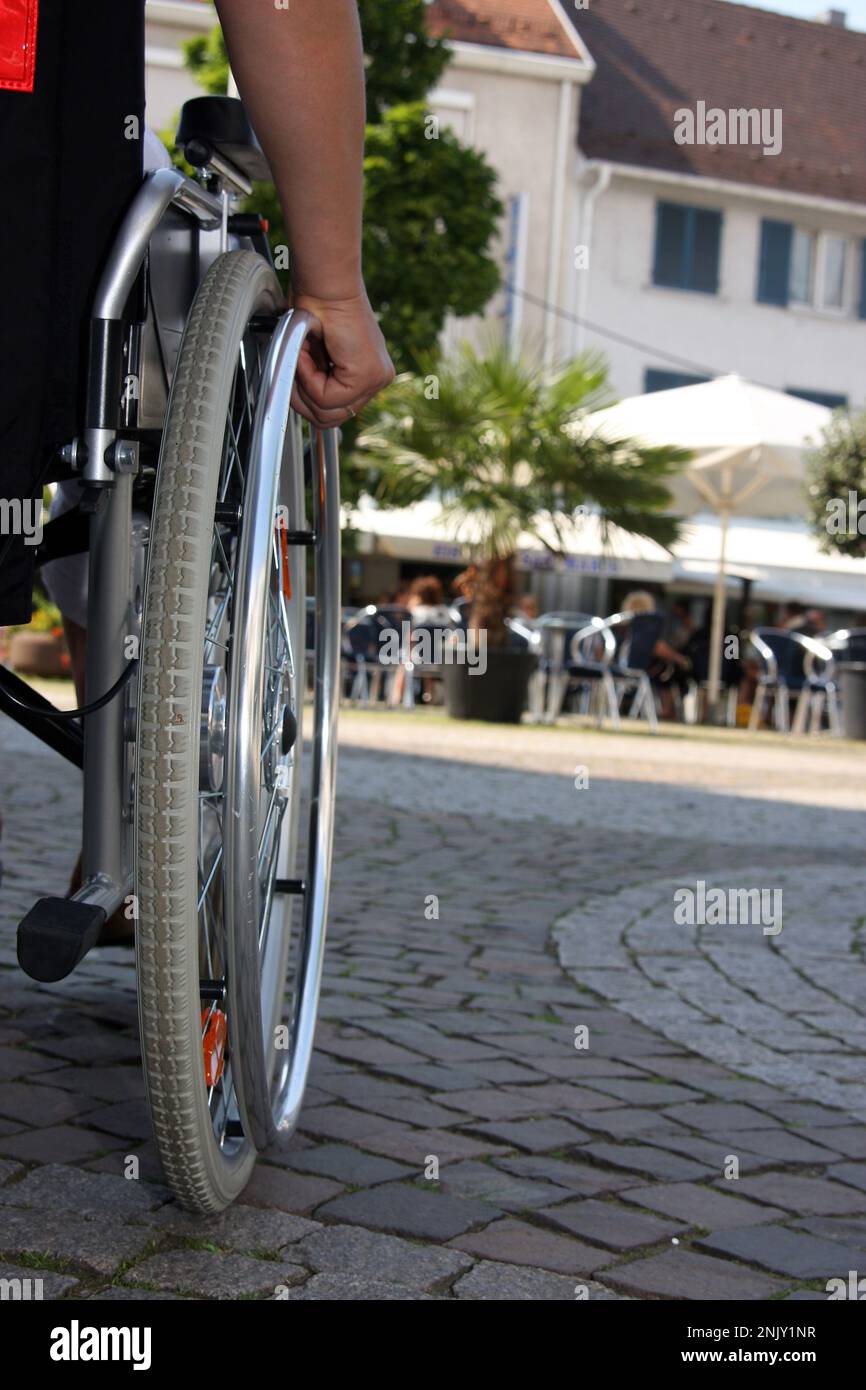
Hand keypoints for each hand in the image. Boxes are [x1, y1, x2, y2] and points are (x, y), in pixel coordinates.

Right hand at [290, 287, 394, 428]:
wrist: (324, 283)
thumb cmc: (314, 307)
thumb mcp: (312, 355)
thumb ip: (312, 381)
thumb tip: (297, 406)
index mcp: (367, 376)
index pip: (334, 412)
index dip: (306, 398)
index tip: (296, 368)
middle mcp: (376, 380)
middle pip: (331, 419)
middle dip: (303, 398)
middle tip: (293, 367)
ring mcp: (376, 380)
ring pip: (327, 413)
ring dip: (303, 386)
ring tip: (302, 355)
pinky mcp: (368, 376)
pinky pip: (326, 398)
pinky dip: (307, 377)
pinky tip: (307, 352)